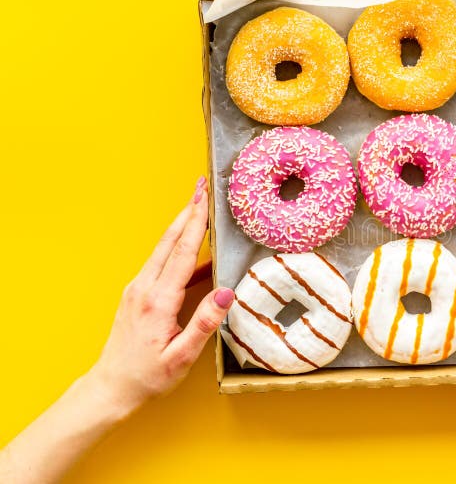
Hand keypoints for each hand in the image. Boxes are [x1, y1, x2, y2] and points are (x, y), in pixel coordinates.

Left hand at [88, 176, 232, 415]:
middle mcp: (144, 288)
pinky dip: (176, 245)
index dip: (196, 222)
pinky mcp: (137, 294)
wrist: (112, 388)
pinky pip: (160, 262)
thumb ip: (204, 323)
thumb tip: (226, 292)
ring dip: (181, 224)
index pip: (182, 252)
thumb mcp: (181, 357)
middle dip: (187, 210)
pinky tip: (193, 246)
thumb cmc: (149, 376)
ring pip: (163, 248)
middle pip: (169, 240)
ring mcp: (137, 289)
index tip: (204, 197)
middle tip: (201, 184)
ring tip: (198, 205)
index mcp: (158, 300)